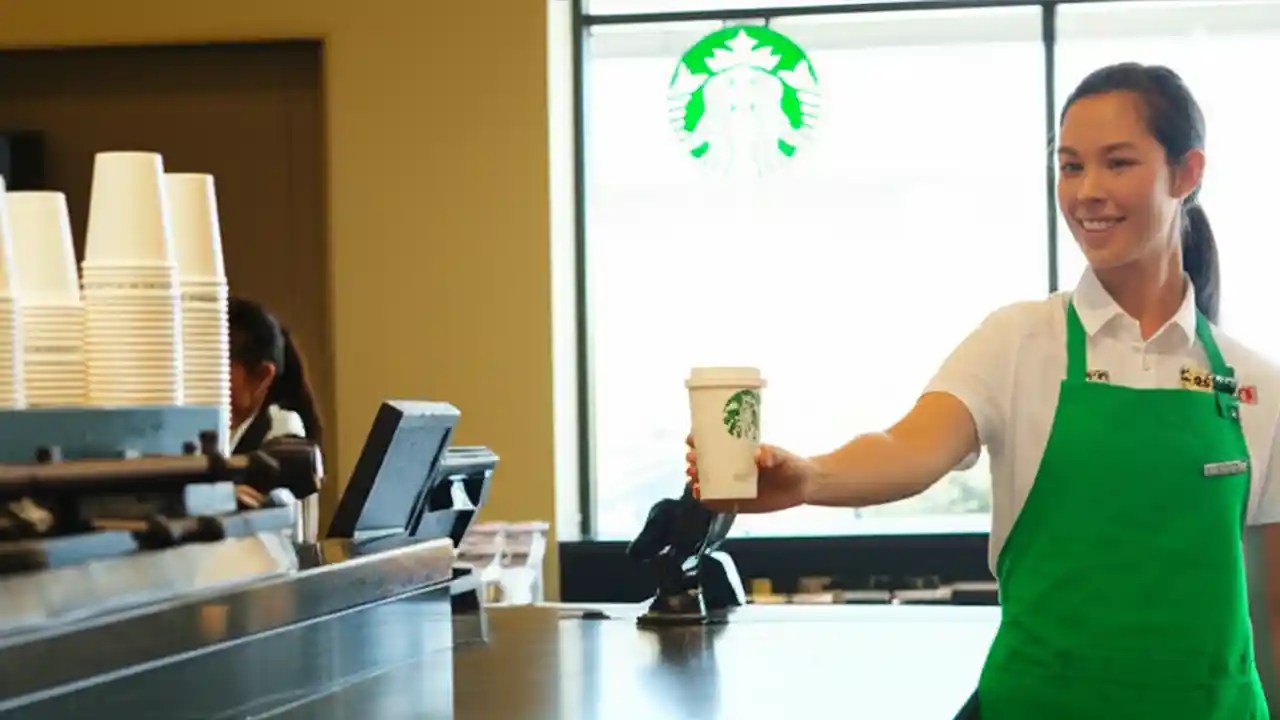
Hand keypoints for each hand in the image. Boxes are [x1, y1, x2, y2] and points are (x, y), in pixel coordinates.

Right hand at [685, 433, 814, 513]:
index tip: (691, 440)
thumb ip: (773, 455)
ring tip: (694, 480)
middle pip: (705, 464)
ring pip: (708, 483)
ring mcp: (734, 486)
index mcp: (739, 452)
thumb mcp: (783, 457)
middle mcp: (732, 468)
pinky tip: (700, 497)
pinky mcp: (738, 502)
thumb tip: (759, 455)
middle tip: (692, 462)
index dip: (700, 441)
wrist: (803, 486)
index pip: (714, 444)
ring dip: (696, 481)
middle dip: (694, 462)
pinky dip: (707, 500)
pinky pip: (718, 502)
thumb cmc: (791, 465)